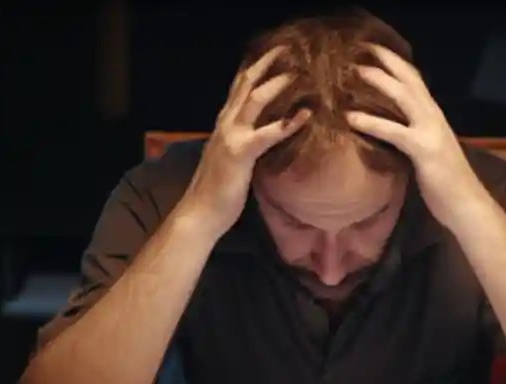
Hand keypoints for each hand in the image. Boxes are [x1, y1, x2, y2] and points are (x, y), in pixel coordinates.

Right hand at [176, 46, 309, 238]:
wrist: (199, 213)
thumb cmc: (218, 191)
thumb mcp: (233, 158)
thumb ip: (246, 141)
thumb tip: (266, 134)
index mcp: (223, 123)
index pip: (239, 86)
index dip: (256, 68)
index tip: (276, 54)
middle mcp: (225, 122)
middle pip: (247, 82)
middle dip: (268, 63)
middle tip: (290, 48)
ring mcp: (231, 136)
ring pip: (256, 99)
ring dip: (280, 82)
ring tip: (302, 71)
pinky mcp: (240, 153)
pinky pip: (268, 133)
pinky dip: (288, 123)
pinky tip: (306, 114)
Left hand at [345, 45, 486, 231]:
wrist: (466, 205)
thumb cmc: (446, 184)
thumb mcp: (427, 153)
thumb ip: (412, 137)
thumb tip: (390, 130)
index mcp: (435, 116)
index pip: (416, 81)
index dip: (396, 64)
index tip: (375, 52)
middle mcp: (434, 117)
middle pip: (409, 79)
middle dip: (386, 60)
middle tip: (361, 48)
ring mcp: (430, 131)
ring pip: (403, 96)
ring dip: (378, 80)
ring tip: (354, 71)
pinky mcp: (423, 149)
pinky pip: (393, 130)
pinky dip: (371, 122)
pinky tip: (351, 118)